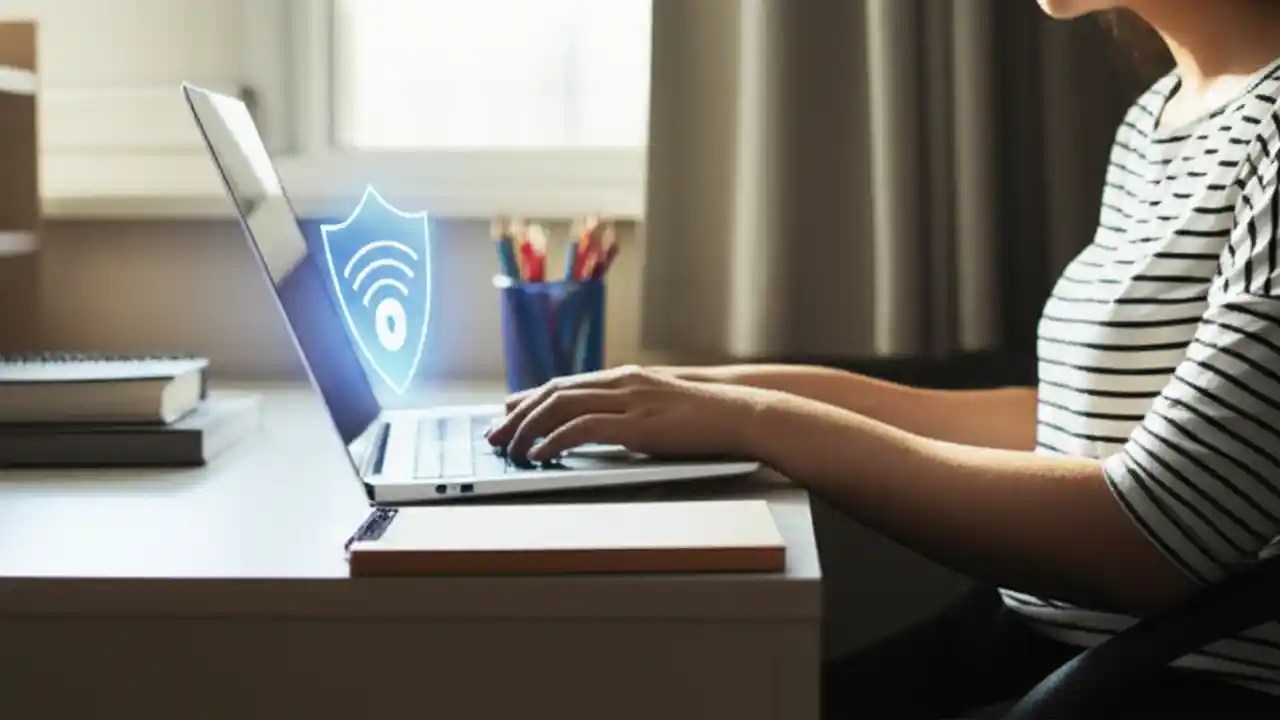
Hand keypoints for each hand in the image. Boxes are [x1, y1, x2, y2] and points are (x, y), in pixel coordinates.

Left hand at [485, 365, 775, 461]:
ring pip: (560, 408)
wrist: (740, 414)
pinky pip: (582, 430)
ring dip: (528, 429)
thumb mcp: (660, 407)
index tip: (507, 411)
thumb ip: (630, 412)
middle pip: (554, 394)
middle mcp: (620, 383)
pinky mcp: (636, 425)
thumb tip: (604, 428)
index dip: (531, 398)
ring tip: (508, 448)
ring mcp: (628, 401)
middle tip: (495, 435)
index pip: (564, 384)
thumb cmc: (705, 417)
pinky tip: (539, 455)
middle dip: (519, 415)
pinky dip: (554, 441)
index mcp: (624, 378)